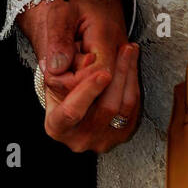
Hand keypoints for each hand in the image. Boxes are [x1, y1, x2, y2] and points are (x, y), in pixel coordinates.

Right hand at [17, 0, 139, 150]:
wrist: (71, 82)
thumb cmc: (61, 69)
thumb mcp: (53, 61)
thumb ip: (58, 54)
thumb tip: (68, 62)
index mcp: (57, 126)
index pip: (71, 112)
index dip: (87, 93)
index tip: (103, 73)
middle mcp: (78, 138)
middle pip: (105, 108)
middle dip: (118, 75)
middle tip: (124, 48)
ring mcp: (101, 139)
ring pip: (124, 107)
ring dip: (129, 74)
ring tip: (129, 49)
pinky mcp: (121, 134)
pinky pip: (133, 108)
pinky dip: (133, 83)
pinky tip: (131, 62)